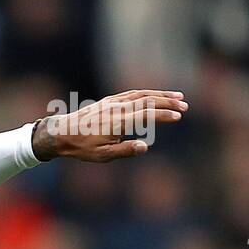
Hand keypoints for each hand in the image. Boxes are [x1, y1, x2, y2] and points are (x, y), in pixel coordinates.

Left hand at [32, 90, 187, 162]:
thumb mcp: (102, 156)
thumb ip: (124, 150)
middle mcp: (117, 108)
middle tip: (185, 104)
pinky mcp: (109, 100)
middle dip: (168, 101)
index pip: (146, 114)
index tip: (179, 115)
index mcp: (117, 122)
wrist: (62, 133)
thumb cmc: (82, 148)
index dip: (164, 114)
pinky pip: (132, 93)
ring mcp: (113, 101)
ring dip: (161, 94)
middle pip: (148, 100)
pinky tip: (156, 95)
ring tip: (177, 95)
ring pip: (142, 94)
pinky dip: (147, 92)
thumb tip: (144, 147)